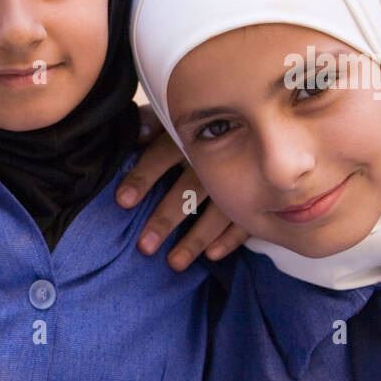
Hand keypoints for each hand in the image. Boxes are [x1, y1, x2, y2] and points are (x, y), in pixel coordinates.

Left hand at [116, 111, 248, 269]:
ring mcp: (239, 178)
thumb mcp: (174, 116)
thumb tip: (136, 134)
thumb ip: (151, 124)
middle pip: (189, 189)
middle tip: (145, 246)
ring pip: (218, 212)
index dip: (142, 177)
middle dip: (166, 219)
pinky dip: (231, 239)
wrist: (256, 120)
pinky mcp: (257, 195)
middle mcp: (215, 158)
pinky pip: (247, 220)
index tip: (122, 202)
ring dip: (196, 239)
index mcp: (190, 136)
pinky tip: (212, 255)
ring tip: (174, 263)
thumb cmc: (198, 124)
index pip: (162, 155)